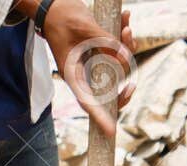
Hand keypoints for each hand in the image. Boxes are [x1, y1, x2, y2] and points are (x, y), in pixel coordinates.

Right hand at [31, 3, 134, 136]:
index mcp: (74, 75)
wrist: (55, 5)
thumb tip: (126, 56)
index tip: (111, 131)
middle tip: (131, 71)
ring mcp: (94, 62)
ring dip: (128, 46)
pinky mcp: (101, 50)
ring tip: (127, 26)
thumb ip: (105, 41)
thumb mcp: (83, 27)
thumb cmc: (62, 17)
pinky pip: (118, 49)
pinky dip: (125, 36)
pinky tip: (126, 18)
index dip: (100, 117)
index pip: (88, 101)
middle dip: (125, 75)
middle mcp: (85, 73)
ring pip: (119, 66)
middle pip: (110, 86)